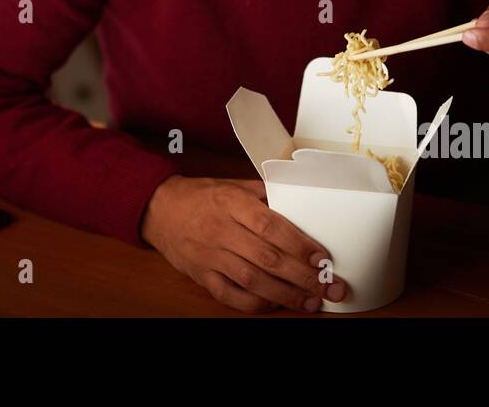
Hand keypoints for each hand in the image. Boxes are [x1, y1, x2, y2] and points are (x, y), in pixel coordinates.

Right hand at [140, 175, 346, 312]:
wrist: (159, 209)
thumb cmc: (202, 196)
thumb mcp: (233, 184)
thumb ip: (265, 194)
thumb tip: (302, 203)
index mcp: (231, 202)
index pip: (270, 226)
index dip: (299, 244)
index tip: (322, 257)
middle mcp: (220, 230)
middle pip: (267, 258)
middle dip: (303, 276)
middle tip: (329, 286)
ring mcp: (209, 256)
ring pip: (252, 280)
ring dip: (285, 295)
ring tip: (311, 301)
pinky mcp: (201, 276)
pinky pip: (231, 295)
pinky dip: (256, 303)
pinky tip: (277, 304)